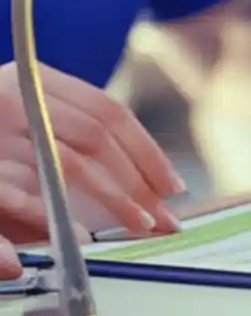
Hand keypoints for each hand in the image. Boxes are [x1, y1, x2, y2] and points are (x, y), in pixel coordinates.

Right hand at [0, 62, 183, 247]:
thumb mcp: (22, 116)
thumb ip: (66, 137)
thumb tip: (137, 180)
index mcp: (31, 79)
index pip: (108, 111)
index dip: (145, 149)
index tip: (171, 184)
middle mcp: (12, 97)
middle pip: (94, 139)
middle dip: (135, 181)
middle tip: (162, 217)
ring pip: (62, 166)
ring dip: (107, 199)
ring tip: (137, 225)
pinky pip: (17, 191)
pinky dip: (49, 215)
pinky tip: (77, 236)